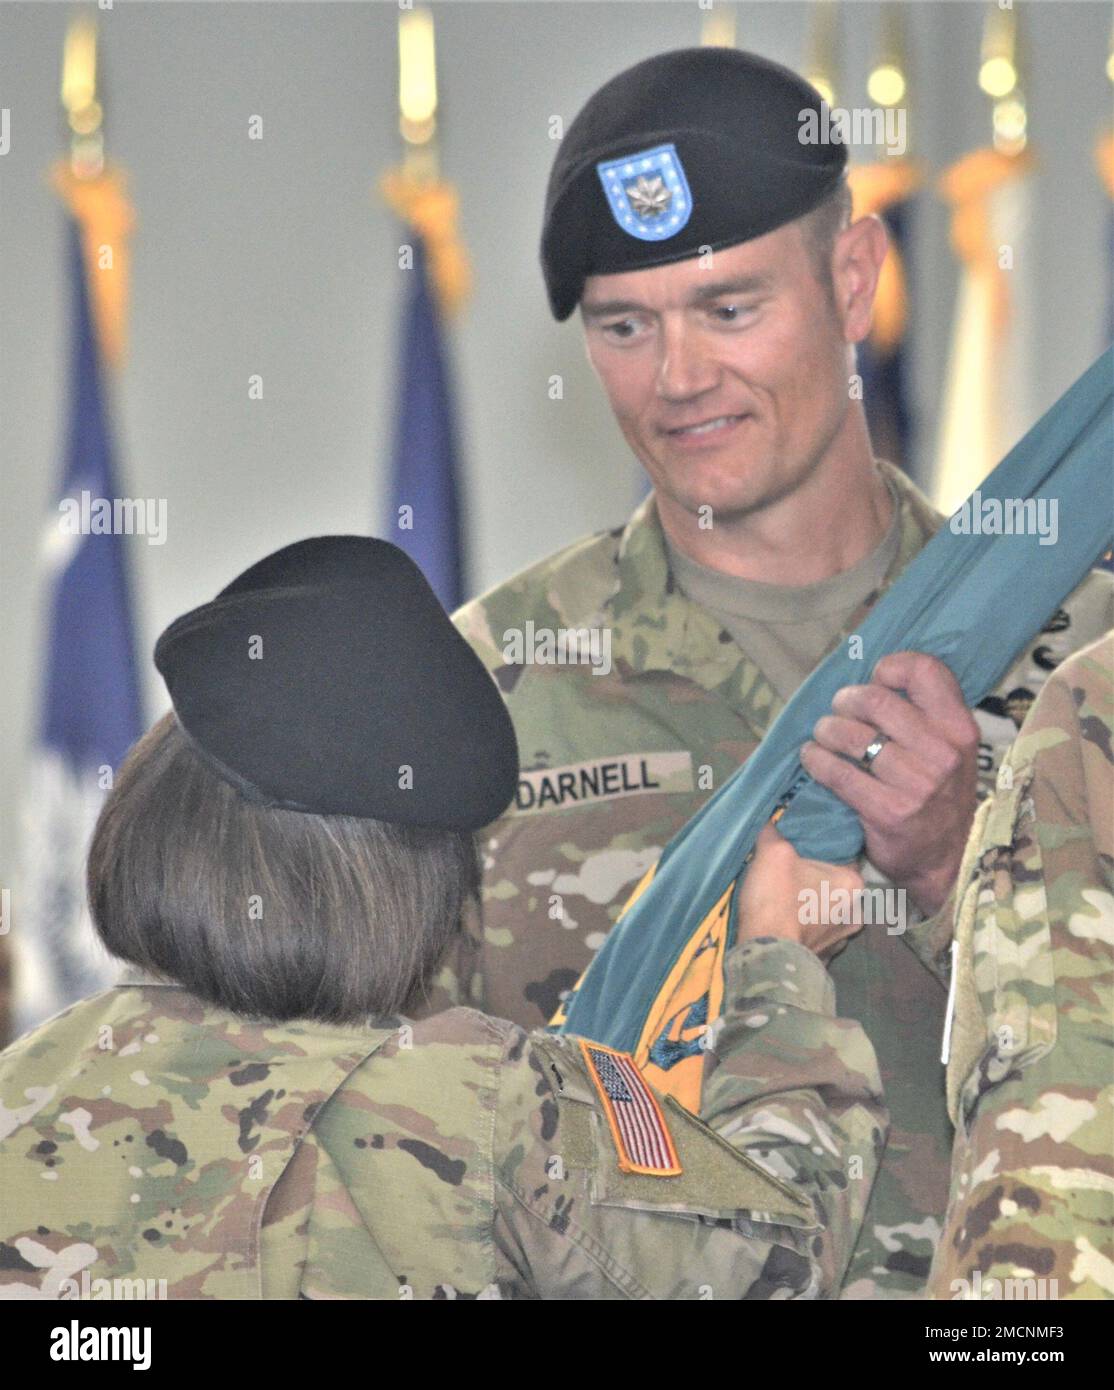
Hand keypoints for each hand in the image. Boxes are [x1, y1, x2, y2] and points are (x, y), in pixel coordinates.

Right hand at [738, 824, 865, 960]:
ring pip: (827, 915)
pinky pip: (816, 938)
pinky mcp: (825, 961)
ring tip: (786, 904)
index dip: (819, 853)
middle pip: (835, 888)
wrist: (767, 955)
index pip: (841, 857)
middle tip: (790, 877)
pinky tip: (786, 927)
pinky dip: (804, 932)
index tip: (800, 852)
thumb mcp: (772, 852)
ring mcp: (843, 941)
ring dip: (811, 910)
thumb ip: (774, 833)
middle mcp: (857, 913)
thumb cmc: (777, 899)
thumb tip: (771, 822)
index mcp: (854, 883)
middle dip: (816, 883)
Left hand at [799, 651, 979, 915]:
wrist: (944, 859)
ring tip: (823, 736)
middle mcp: (943, 753)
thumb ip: (924, 712)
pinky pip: (836, 772)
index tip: (875, 680)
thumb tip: (872, 678)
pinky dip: (816, 760)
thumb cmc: (939, 793)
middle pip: (875, 699)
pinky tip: (813, 758)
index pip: (925, 671)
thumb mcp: (950, 748)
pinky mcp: (888, 811)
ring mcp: (917, 784)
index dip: (891, 667)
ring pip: (850, 735)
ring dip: (825, 731)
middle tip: (837, 712)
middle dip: (845, 702)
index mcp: (959, 728)